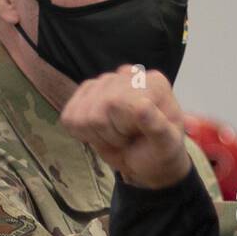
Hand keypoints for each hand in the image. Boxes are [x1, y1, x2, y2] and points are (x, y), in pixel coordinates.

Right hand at [60, 65, 190, 188]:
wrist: (148, 159)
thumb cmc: (161, 152)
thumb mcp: (167, 146)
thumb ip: (157, 127)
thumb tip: (141, 106)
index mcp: (153, 83)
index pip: (116, 102)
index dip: (121, 129)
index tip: (137, 136)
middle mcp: (128, 75)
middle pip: (96, 111)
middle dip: (110, 135)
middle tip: (128, 139)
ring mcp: (105, 81)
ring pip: (80, 115)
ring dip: (97, 135)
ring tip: (118, 137)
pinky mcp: (87, 92)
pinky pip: (69, 116)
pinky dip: (82, 133)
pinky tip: (102, 134)